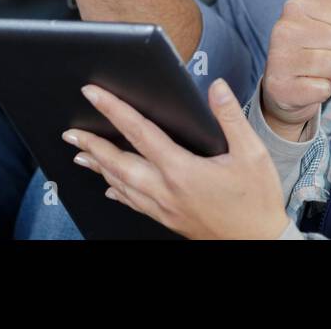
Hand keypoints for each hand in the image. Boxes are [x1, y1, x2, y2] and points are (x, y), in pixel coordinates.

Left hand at [63, 79, 289, 239]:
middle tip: (71, 132)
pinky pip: (133, 203)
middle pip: (118, 163)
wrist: (259, 243)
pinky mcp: (168, 219)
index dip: (114, 110)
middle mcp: (166, 190)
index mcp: (182, 170)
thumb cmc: (256, 202)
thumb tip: (216, 87)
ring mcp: (164, 207)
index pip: (139, 132)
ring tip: (80, 154)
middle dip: (92, 145)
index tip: (94, 94)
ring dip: (98, 167)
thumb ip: (230, 118)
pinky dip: (116, 191)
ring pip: (121, 185)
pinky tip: (109, 188)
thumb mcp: (252, 154)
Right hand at [260, 0, 330, 139]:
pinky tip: (306, 85)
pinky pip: (325, 89)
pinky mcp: (282, 87)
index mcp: (296, 4)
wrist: (285, 86)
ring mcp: (279, 58)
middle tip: (322, 54)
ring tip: (315, 69)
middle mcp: (283, 27)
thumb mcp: (325, 7)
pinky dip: (321, 90)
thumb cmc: (312, 43)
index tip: (329, 33)